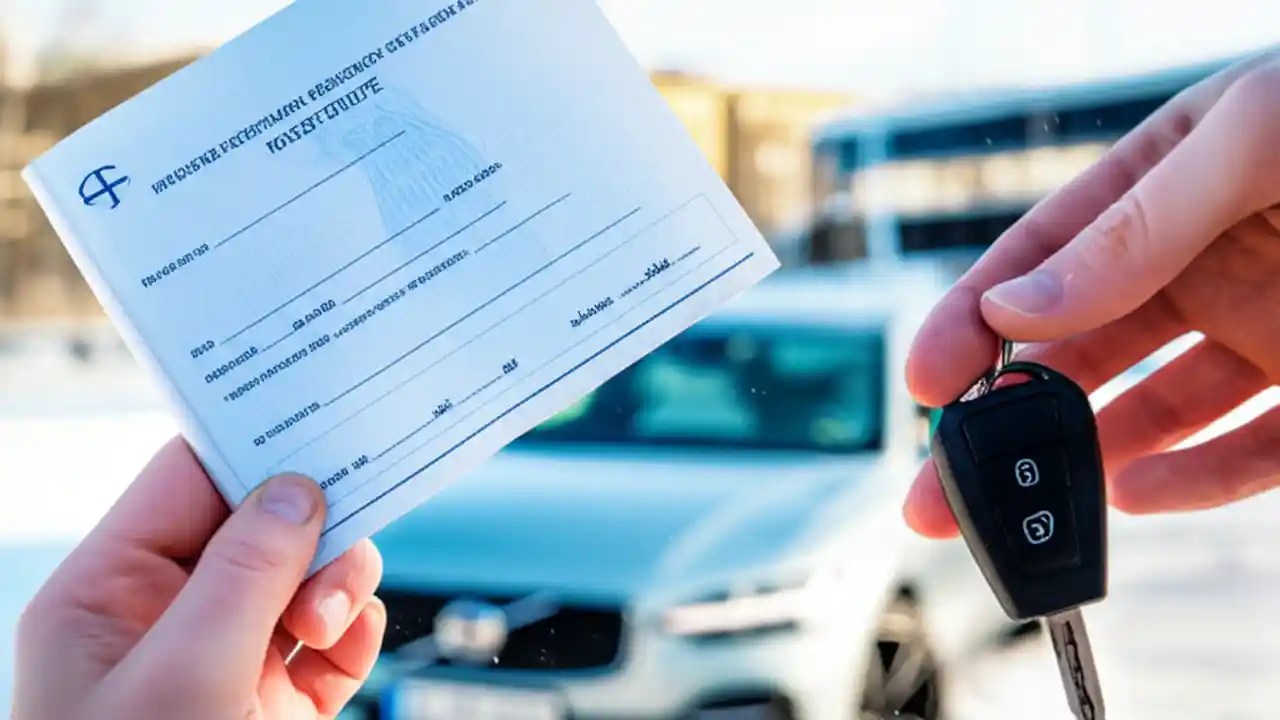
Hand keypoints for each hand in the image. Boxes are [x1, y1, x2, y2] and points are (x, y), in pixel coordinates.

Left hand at [14, 436, 385, 718]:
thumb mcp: (184, 678)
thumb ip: (245, 574)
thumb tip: (296, 491)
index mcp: (112, 591)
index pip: (186, 481)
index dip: (251, 446)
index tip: (319, 421)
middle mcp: (171, 614)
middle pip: (262, 522)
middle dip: (311, 528)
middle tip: (329, 549)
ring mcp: (230, 655)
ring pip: (308, 573)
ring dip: (340, 582)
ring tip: (327, 623)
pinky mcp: (280, 696)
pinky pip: (336, 634)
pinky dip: (357, 632)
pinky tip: (344, 649)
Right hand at [904, 48, 1279, 537]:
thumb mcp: (1255, 140)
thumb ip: (1133, 229)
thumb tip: (1019, 307)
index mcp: (1167, 179)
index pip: (1041, 258)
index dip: (973, 318)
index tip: (928, 381)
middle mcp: (1203, 258)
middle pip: (1076, 349)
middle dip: (1003, 416)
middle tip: (941, 481)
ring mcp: (1262, 325)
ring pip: (1150, 407)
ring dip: (1087, 456)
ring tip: (1037, 501)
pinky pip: (1247, 448)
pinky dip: (1194, 477)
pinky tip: (1142, 492)